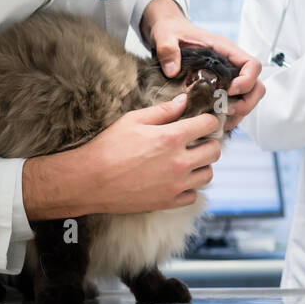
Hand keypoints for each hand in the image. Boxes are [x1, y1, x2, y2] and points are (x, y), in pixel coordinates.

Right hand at [23, 93, 222, 217]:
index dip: (210, 120)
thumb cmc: (108, 148)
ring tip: (187, 160)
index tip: (205, 121)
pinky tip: (177, 179)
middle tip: (197, 140)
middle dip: (209, 142)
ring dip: (202, 165)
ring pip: (208, 174)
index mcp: (171, 138)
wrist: (90, 181)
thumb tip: (183, 101)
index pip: (208, 125)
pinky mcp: (168, 202)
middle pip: (214, 151)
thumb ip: (162, 111)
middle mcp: (179, 162)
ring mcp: (175, 184)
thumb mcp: (133, 120)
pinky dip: (190, 187)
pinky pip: (193, 195)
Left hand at [140, 0, 264, 132]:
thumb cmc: (172, 31)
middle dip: (246, 103)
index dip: (247, 81)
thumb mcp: (165, 36)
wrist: (167, 32)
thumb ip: (167, 49)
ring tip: (218, 119)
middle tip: (225, 109)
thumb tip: (172, 70)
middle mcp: (230, 64)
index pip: (252, 65)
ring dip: (238, 112)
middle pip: (256, 86)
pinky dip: (228, 116)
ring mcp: (227, 77)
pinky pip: (234, 104)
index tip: (230, 91)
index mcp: (223, 49)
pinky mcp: (219, 88)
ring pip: (248, 98)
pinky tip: (213, 121)